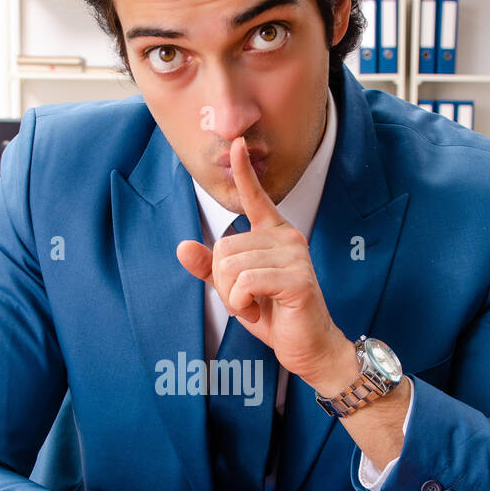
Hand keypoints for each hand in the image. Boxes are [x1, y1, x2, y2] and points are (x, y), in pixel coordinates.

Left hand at [176, 137, 346, 385]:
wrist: (307, 347)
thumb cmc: (274, 314)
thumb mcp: (235, 290)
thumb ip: (210, 268)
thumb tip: (182, 247)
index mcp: (274, 234)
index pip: (255, 197)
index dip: (244, 172)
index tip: (236, 143)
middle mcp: (287, 237)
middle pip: (224, 247)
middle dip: (224, 282)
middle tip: (247, 299)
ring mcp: (295, 256)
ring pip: (232, 267)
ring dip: (233, 296)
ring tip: (255, 305)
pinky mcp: (297, 279)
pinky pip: (246, 282)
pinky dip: (242, 303)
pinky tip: (259, 311)